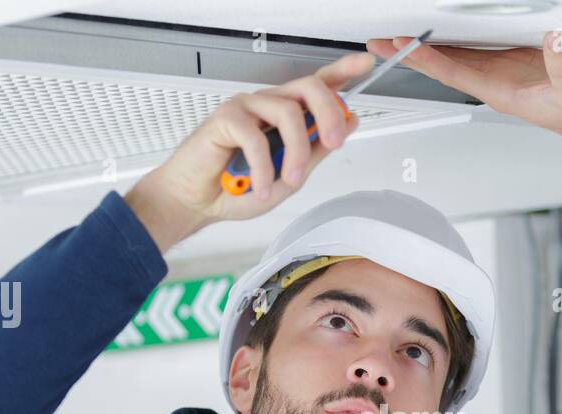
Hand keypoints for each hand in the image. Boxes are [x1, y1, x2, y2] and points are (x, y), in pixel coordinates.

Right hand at [126, 51, 374, 251]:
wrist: (198, 202)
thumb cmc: (237, 189)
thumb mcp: (290, 177)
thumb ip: (317, 150)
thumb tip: (348, 124)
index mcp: (287, 115)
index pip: (318, 86)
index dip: (342, 72)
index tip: (363, 64)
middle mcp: (269, 105)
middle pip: (309, 88)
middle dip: (328, 114)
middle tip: (333, 142)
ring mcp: (248, 108)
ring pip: (288, 112)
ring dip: (295, 152)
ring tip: (288, 179)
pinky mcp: (226, 118)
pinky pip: (255, 137)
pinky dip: (262, 168)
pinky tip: (259, 186)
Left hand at [366, 30, 561, 193]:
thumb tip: (553, 40)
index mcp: (500, 92)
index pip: (453, 71)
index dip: (425, 57)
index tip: (401, 44)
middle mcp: (494, 84)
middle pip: (442, 66)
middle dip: (409, 54)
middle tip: (378, 42)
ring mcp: (501, 75)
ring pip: (454, 59)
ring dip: (424, 49)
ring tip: (397, 37)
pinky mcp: (513, 65)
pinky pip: (476, 50)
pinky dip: (455, 40)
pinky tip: (443, 32)